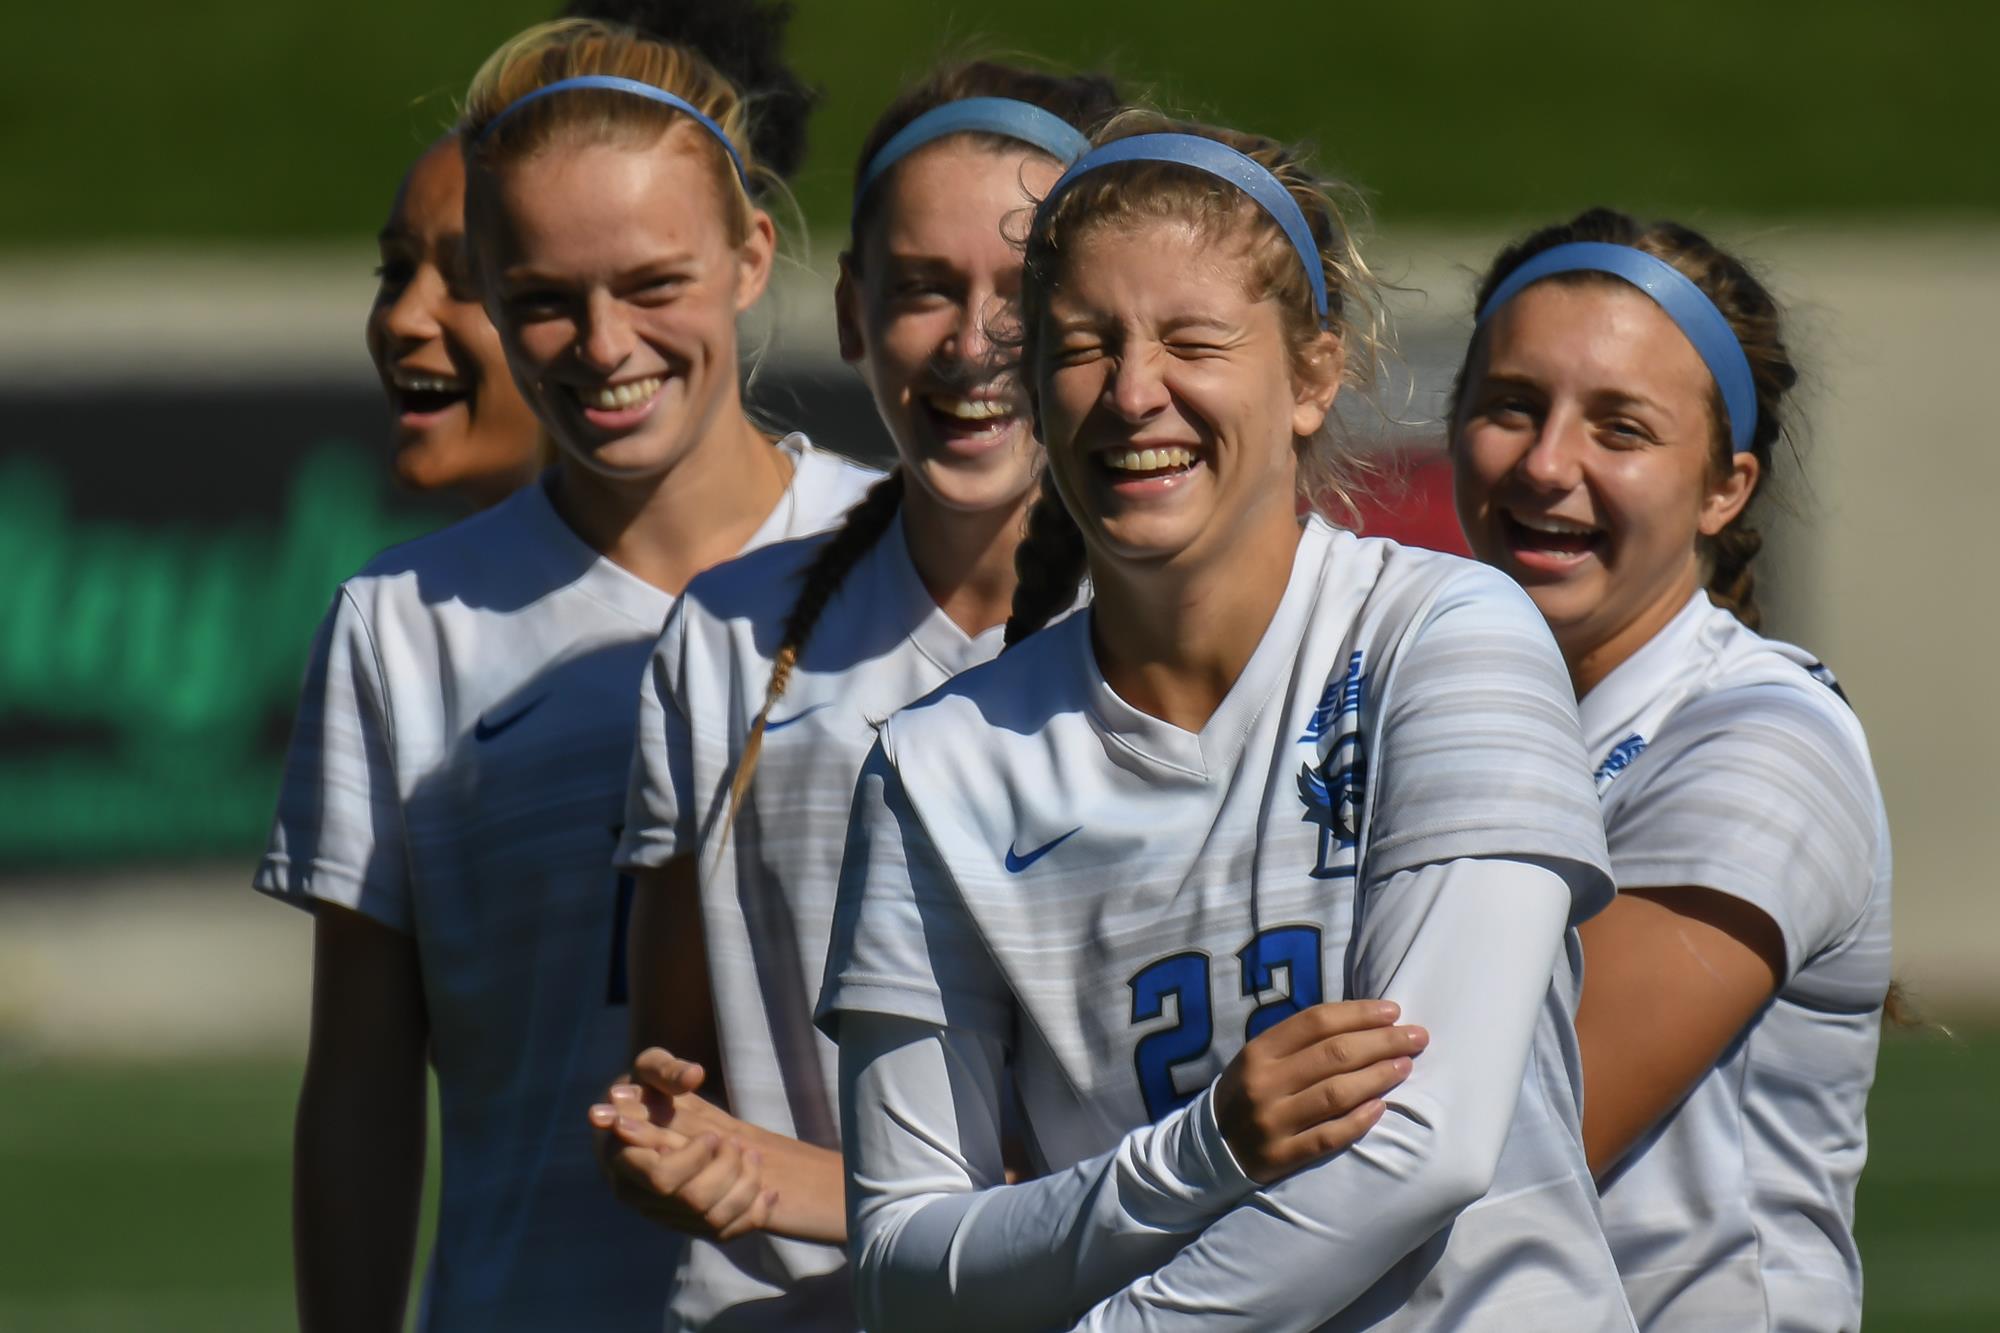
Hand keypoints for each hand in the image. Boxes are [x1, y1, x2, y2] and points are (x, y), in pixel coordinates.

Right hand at [589, 1049, 776, 1240]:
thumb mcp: (651, 1067)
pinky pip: (724, 1235)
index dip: (695, 1158)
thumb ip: (667, 1070)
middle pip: (692, 1201)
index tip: (713, 1135)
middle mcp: (638, 1195)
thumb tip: (693, 1076)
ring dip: (744, 1189)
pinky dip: (752, 1216)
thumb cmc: (647, 1086)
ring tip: (753, 1157)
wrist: (650, 1114)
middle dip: (726, 1170)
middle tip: (737, 1143)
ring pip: (712, 1221)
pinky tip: (768, 1191)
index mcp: (622, 1160)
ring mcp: (662, 1213)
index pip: (662, 1179)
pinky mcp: (685, 1223)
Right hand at [1212, 1000, 1426, 1183]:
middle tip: (1417, 1036)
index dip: (1359, 1013)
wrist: (1212, 1147)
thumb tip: (1364, 1023)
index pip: (1316, 1022)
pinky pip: (1328, 1136)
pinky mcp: (1281, 1156)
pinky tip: (1382, 1107)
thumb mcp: (1261, 1058)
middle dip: (1382, 1041)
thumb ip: (1301, 1041)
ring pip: (1336, 1093)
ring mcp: (1273, 1121)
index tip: (1394, 1011)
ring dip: (1378, 1076)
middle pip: (1334, 1054)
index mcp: (1259, 1051)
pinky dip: (1358, 1120)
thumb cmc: (1250, 1092)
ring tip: (1406, 1065)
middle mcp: (1265, 1083)